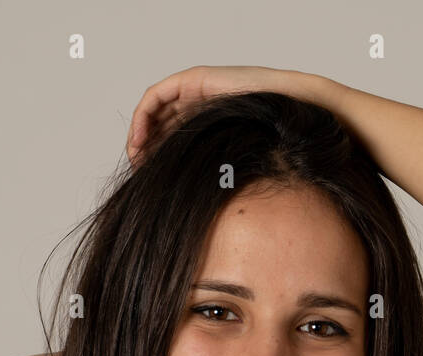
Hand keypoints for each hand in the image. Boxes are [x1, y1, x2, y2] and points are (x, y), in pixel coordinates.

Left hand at [126, 66, 303, 165]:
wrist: (286, 107)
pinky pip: (156, 96)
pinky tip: (140, 139)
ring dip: (140, 133)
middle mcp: (197, 104)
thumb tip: (192, 208)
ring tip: (136, 157)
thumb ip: (210, 171)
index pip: (171, 137)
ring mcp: (194, 90)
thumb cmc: (270, 136)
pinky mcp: (192, 79)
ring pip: (154, 112)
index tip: (148, 178)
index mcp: (206, 122)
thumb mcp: (229, 160)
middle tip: (138, 171)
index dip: (156, 157)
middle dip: (145, 147)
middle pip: (160, 125)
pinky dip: (143, 117)